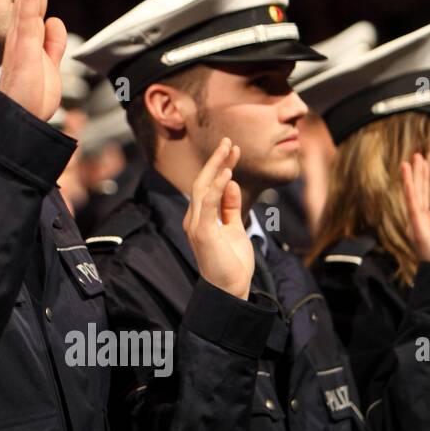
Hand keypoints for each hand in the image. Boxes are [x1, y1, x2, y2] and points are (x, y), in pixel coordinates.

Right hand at [0, 0, 65, 120]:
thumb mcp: (49, 67)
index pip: (36, 0)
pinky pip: (27, 8)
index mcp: (29, 37)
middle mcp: (22, 32)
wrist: (22, 121)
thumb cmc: (32, 100)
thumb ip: (52, 45)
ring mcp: (21, 35)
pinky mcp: (23, 42)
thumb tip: (56, 22)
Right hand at [183, 137, 252, 299]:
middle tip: (228, 141)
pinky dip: (217, 186)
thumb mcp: (235, 229)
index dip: (220, 166)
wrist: (230, 289)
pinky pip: (208, 203)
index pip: (207, 185)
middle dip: (215, 159)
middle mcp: (194, 218)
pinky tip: (228, 173)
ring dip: (217, 166)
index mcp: (200, 217)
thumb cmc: (232, 263)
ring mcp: (196, 224)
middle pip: (202, 181)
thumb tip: (233, 184)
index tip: (233, 150)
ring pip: (203, 187)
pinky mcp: (202, 231)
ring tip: (230, 150)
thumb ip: (231, 208)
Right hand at [401, 152, 429, 269]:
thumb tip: (429, 213)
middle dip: (417, 174)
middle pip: (417, 194)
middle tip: (417, 155)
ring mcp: (415, 226)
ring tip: (412, 160)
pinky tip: (408, 180)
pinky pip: (413, 207)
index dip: (420, 181)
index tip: (420, 166)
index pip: (420, 198)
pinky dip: (409, 192)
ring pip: (414, 197)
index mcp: (420, 224)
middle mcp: (415, 223)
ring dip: (413, 177)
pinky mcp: (418, 230)